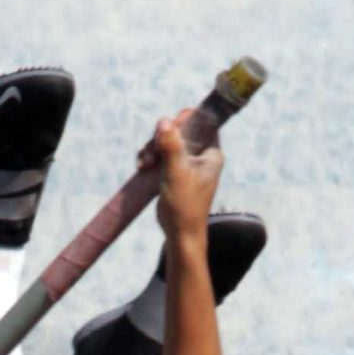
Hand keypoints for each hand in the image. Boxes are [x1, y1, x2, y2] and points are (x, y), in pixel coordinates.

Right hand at [140, 111, 222, 238]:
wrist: (180, 234)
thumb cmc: (185, 206)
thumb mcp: (177, 172)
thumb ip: (171, 146)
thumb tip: (164, 121)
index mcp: (211, 152)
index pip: (201, 122)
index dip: (184, 120)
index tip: (169, 128)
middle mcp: (201, 155)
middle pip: (180, 130)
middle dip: (161, 138)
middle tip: (152, 153)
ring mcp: (187, 163)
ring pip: (167, 142)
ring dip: (152, 149)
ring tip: (144, 165)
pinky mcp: (174, 172)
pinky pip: (161, 155)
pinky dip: (150, 158)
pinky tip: (142, 168)